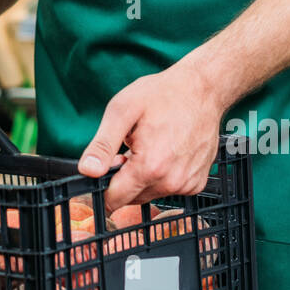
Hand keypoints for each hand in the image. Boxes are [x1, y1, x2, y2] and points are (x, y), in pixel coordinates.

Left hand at [77, 59, 223, 208]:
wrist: (202, 90)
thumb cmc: (163, 95)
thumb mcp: (122, 111)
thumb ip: (103, 145)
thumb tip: (88, 171)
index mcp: (150, 167)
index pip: (114, 199)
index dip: (103, 185)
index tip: (106, 168)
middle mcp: (171, 181)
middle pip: (132, 198)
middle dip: (124, 179)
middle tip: (129, 148)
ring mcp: (187, 184)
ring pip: (150, 194)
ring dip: (143, 177)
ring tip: (148, 146)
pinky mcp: (197, 183)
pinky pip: (169, 189)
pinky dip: (162, 176)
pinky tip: (165, 152)